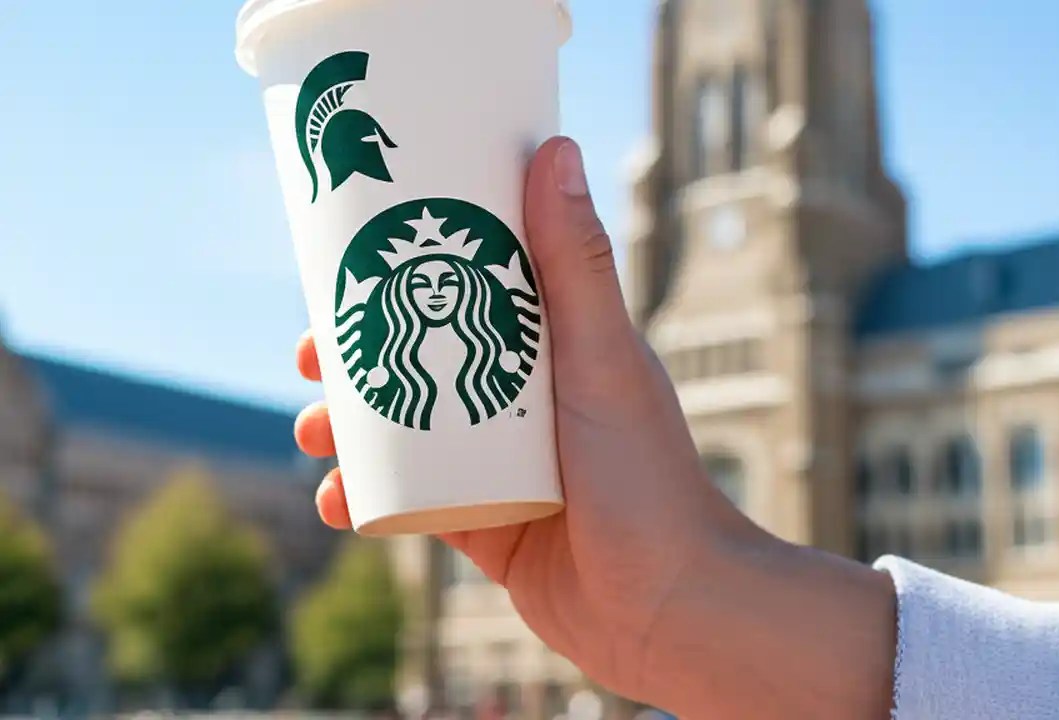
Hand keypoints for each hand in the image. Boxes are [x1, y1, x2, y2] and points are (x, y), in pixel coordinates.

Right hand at [295, 137, 897, 718]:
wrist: (667, 607)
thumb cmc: (648, 477)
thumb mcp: (601, 358)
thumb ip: (575, 262)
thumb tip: (554, 148)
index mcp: (556, 349)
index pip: (471, 288)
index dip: (409, 270)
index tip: (352, 259)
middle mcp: (527, 399)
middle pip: (423, 355)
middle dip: (358, 353)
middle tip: (312, 354)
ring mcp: (502, 464)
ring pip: (405, 429)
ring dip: (348, 426)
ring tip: (313, 435)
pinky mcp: (486, 525)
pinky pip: (410, 501)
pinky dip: (367, 497)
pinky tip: (339, 501)